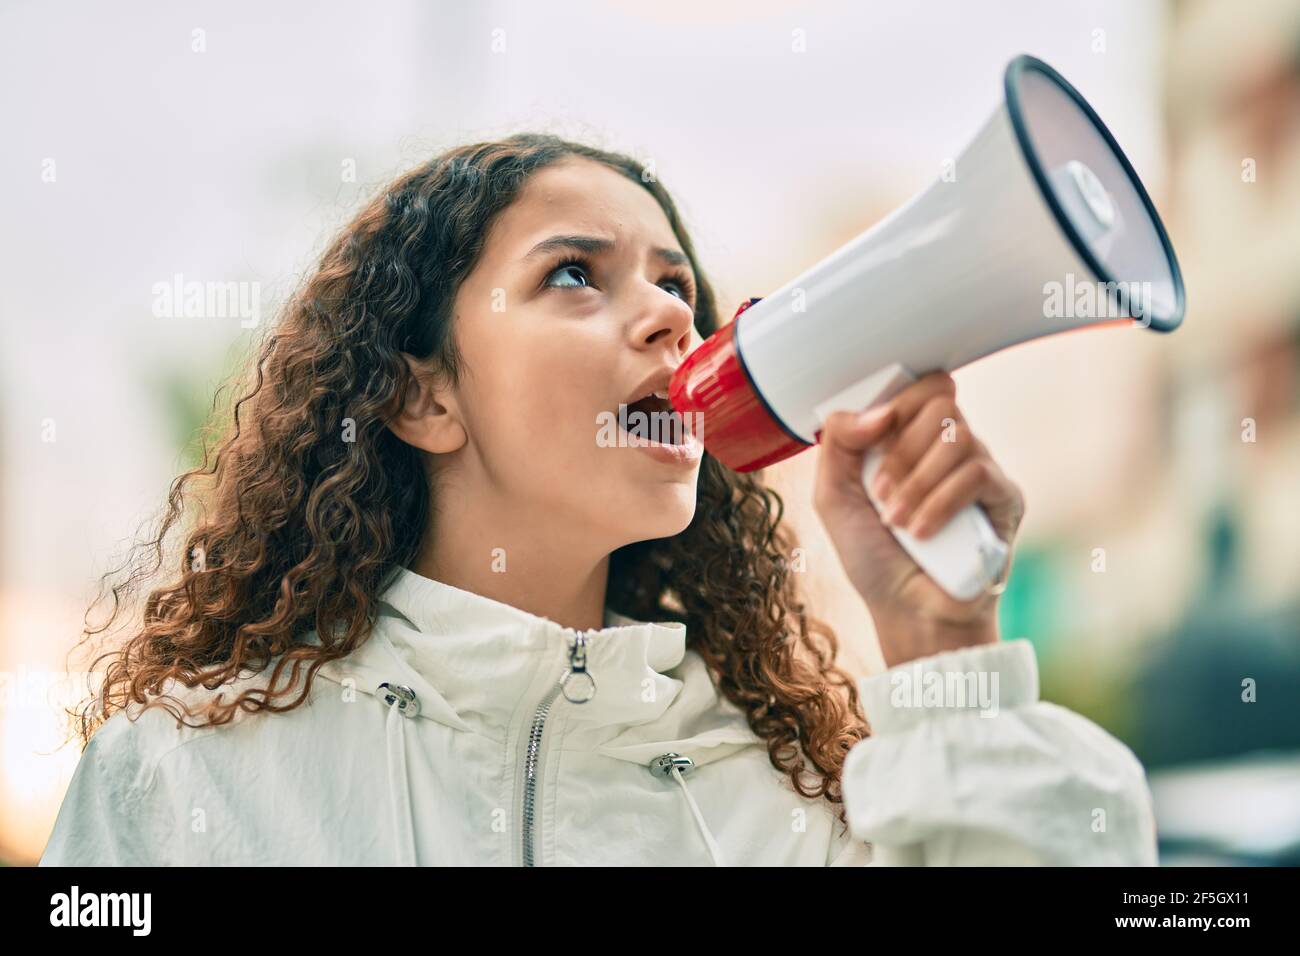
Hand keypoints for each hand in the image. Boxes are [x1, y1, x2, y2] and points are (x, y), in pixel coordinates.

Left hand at [812, 370, 1025, 667]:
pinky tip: (922, 533)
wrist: (906, 610)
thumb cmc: (873, 556)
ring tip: (899, 522)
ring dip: (917, 481)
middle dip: (900, 450)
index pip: (922, 385)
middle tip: (882, 494)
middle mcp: (950, 448)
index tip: (872, 442)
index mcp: (912, 438)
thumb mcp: (833, 495)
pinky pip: (978, 473)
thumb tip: (880, 411)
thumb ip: (839, 441)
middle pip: (939, 401)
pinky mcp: (1005, 498)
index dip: (897, 403)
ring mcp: (981, 469)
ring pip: (957, 436)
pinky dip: (940, 502)